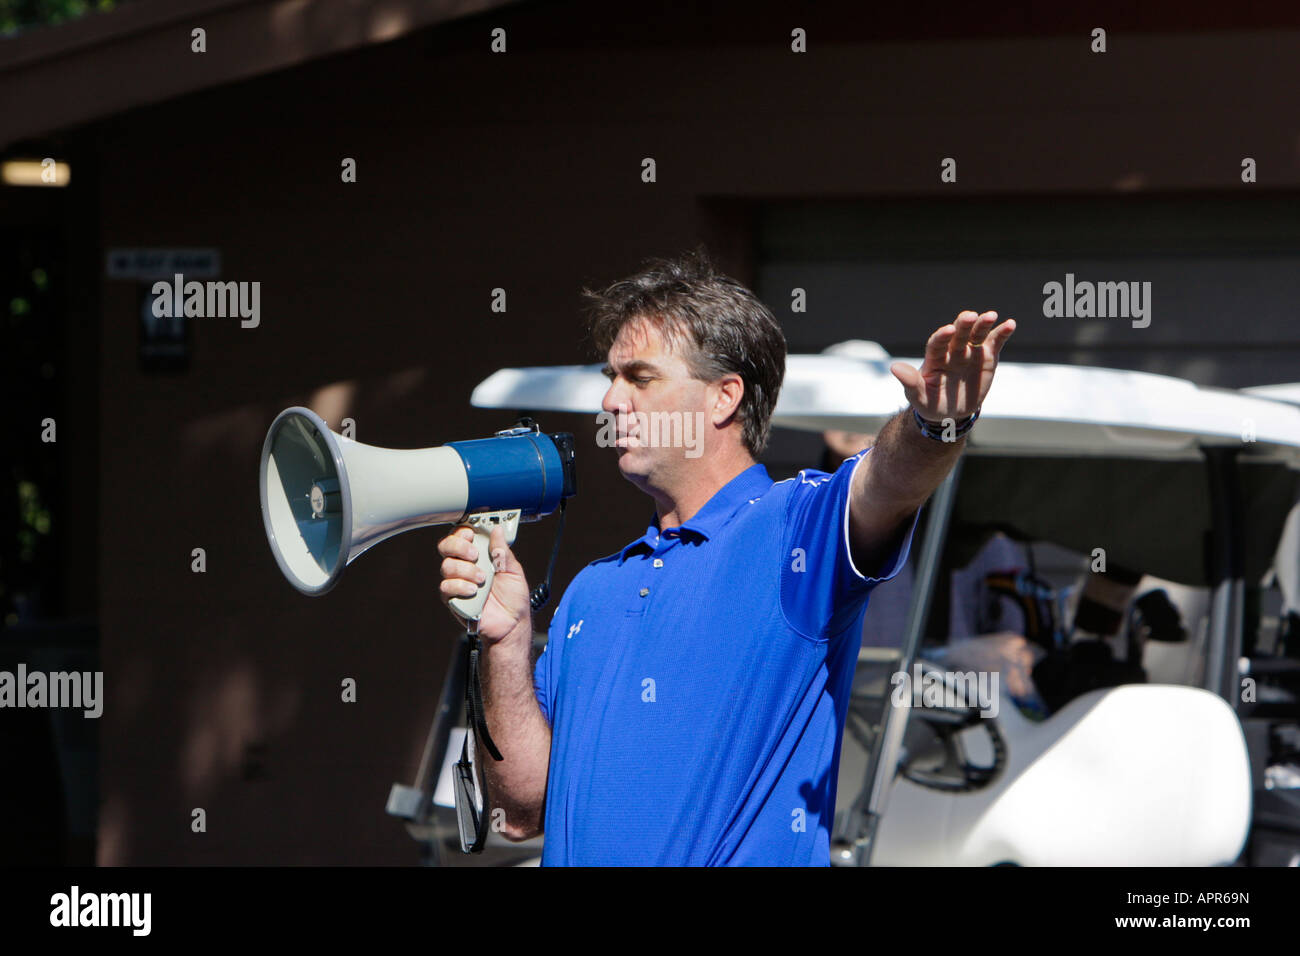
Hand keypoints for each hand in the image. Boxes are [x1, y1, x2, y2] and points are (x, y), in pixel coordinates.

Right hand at [437, 525, 531, 644]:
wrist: (512, 623)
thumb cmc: (513, 598)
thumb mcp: (513, 570)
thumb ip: (502, 551)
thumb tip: (497, 530)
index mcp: (480, 555)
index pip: (462, 536)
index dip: (462, 531)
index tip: (471, 534)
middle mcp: (466, 565)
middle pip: (446, 546)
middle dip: (458, 546)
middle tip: (474, 555)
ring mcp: (458, 581)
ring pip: (447, 566)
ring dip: (466, 570)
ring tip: (482, 579)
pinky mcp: (453, 597)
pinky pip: (446, 586)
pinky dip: (460, 586)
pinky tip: (473, 591)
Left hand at [890, 310, 1014, 422]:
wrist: (950, 412)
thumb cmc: (930, 403)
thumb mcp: (918, 397)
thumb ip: (910, 382)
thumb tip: (894, 368)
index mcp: (934, 358)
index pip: (937, 344)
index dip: (942, 336)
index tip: (947, 330)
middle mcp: (952, 350)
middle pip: (958, 334)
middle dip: (963, 325)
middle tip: (970, 316)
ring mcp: (970, 352)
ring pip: (976, 334)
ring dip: (983, 324)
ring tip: (991, 315)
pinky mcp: (986, 357)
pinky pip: (994, 343)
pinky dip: (1002, 333)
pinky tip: (1010, 324)